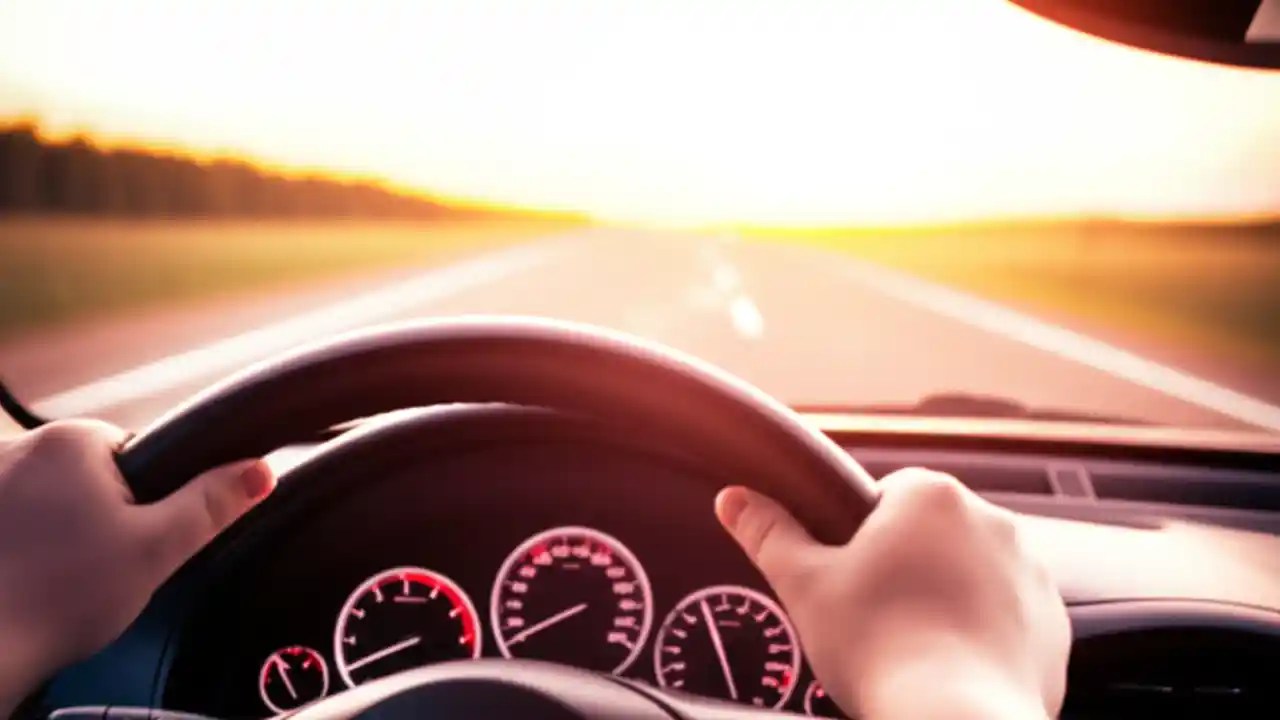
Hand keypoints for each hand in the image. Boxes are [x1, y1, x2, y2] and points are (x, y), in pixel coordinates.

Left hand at [0, 420, 275, 716]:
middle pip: (85, 474)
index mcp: (71, 440)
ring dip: (56, 528)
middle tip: (99, 563)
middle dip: (98, 515)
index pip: (131, 452)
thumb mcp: (157, 549)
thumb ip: (212, 504)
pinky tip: (26, 576)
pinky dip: (23, 542)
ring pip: (46, 497)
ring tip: (58, 575)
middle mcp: (17, 445)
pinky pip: (14, 517)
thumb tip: (260, 470)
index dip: (144, 499)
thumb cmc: (60, 599)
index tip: (133, 537)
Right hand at [715, 468, 1068, 719]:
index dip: (860, 537)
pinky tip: (950, 667)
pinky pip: (1008, 618)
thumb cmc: (879, 647)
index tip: (849, 578)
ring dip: (947, 598)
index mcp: (931, 496)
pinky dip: (982, 636)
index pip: (888, 494)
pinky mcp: (1052, 624)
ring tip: (912, 647)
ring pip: (971, 575)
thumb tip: (734, 498)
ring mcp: (1030, 573)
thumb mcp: (804, 585)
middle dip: (906, 567)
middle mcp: (992, 521)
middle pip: (932, 534)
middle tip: (873, 616)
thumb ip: (768, 533)